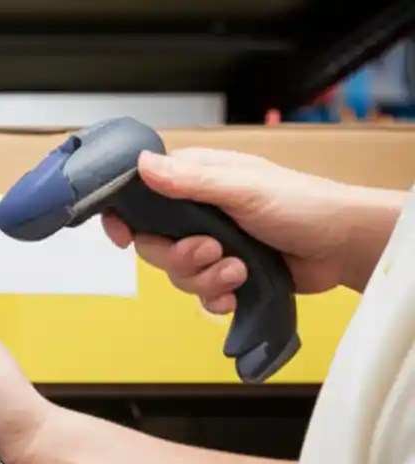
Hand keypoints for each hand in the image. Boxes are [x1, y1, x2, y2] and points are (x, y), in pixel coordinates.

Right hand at [102, 148, 371, 312]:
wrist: (343, 247)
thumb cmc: (303, 205)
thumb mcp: (242, 188)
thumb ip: (189, 181)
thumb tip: (140, 164)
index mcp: (196, 180)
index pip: (141, 195)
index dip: (125, 217)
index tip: (124, 236)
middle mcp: (199, 212)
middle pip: (153, 243)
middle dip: (178, 256)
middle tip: (211, 251)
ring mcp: (212, 244)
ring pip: (176, 272)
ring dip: (204, 278)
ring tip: (238, 271)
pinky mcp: (227, 274)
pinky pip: (200, 294)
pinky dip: (215, 297)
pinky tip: (236, 292)